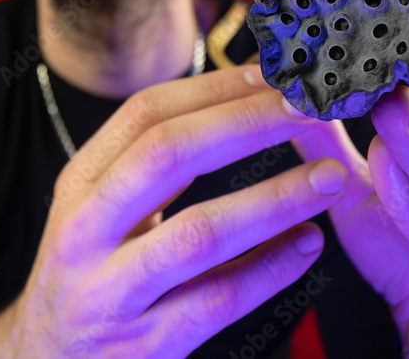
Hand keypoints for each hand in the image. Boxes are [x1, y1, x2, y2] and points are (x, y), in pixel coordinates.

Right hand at [0, 66, 349, 357]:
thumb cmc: (86, 270)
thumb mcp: (97, 206)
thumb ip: (152, 162)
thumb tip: (236, 102)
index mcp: (79, 183)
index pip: (145, 113)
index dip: (213, 88)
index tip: (271, 76)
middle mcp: (85, 230)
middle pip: (168, 155)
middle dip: (246, 124)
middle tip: (306, 109)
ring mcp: (112, 291)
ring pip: (200, 233)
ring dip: (274, 198)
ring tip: (329, 177)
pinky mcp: (146, 345)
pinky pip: (219, 300)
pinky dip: (271, 268)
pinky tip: (308, 244)